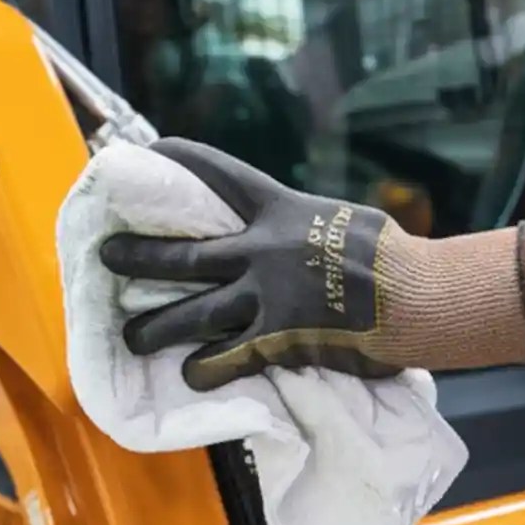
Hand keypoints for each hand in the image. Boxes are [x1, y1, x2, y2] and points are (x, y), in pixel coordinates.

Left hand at [100, 138, 524, 390]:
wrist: (418, 296)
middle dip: (140, 256)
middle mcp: (262, 249)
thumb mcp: (342, 220)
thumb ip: (303, 225)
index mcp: (280, 210)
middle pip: (185, 253)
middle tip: (106, 256)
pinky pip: (227, 358)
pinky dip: (205, 369)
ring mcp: (266, 297)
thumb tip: (290, 231)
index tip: (149, 149)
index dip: (182, 160)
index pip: (221, 175)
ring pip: (194, 313)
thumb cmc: (389, 255)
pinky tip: (190, 376)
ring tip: (131, 336)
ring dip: (157, 327)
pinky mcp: (277, 339)